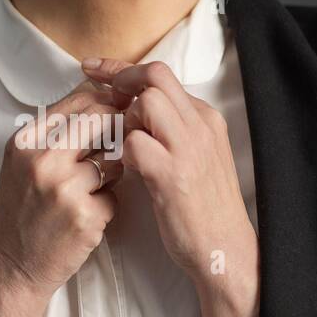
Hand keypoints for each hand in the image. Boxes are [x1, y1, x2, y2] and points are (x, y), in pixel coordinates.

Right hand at [0, 81, 123, 302]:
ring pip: (115, 159)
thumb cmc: (22, 213)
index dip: (105, 104)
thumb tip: (105, 103)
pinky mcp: (86, 215)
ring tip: (87, 192)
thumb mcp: (23, 164)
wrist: (12, 267)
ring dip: (112, 174)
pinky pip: (116, 196)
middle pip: (102, 120)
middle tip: (115, 148)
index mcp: (25, 142)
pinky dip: (107, 206)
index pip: (79, 101)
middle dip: (117, 129)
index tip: (115, 114)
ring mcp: (65, 188)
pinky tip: (85, 218)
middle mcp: (42, 160)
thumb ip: (55, 134)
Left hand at [80, 57, 258, 316]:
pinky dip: (120, 152)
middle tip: (96, 97)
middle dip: (118, 81)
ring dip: (122, 119)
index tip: (93, 68)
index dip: (122, 68)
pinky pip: (135, 143)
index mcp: (205, 118)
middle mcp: (200, 126)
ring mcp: (188, 148)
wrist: (223, 248)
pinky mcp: (173, 175)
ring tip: (120, 147)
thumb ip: (170, 130)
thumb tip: (129, 109)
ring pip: (146, 103)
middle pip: (155, 77)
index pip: (161, 74)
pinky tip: (122, 170)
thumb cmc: (201, 208)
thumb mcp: (194, 157)